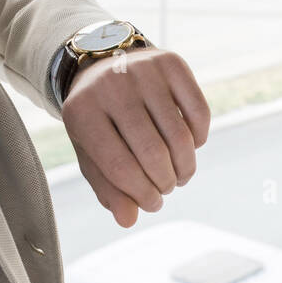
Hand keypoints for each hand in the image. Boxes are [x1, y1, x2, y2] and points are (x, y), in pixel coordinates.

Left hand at [60, 46, 210, 227]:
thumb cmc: (99, 120)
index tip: (153, 204)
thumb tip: (128, 220)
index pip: (120, 167)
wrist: (104, 65)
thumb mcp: (92, 153)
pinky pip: (199, 113)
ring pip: (179, 136)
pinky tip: (189, 147)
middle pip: (152, 153)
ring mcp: (143, 70)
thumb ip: (108, 188)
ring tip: (179, 176)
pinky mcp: (171, 62)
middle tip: (166, 188)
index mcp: (82, 112)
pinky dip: (199, 139)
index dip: (142, 194)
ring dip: (185, 167)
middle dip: (165, 182)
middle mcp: (111, 86)